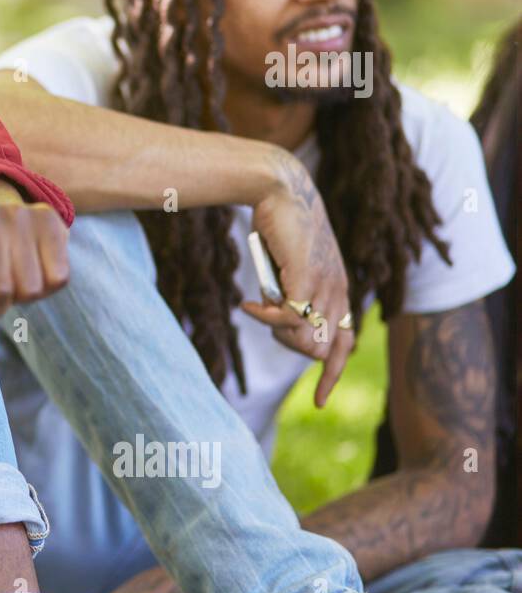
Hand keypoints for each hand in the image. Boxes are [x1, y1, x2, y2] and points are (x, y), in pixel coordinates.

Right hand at [241, 155, 354, 406]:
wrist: (279, 189)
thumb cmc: (279, 226)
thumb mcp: (289, 268)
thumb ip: (291, 295)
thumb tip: (282, 324)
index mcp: (339, 289)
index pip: (345, 345)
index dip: (332, 375)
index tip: (319, 403)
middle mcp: (338, 291)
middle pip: (320, 349)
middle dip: (290, 345)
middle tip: (266, 318)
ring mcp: (325, 286)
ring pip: (304, 337)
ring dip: (276, 330)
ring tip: (257, 306)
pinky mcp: (307, 278)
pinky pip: (287, 317)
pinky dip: (264, 316)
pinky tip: (247, 304)